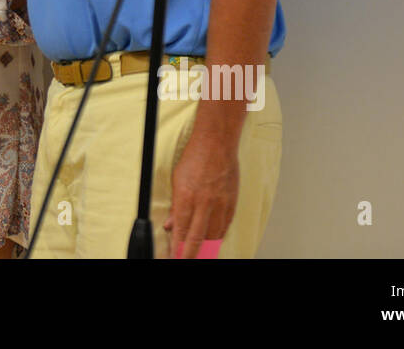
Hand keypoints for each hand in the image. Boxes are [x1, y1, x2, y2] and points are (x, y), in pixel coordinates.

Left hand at [164, 133, 238, 257]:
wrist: (217, 144)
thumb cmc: (195, 158)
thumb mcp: (177, 180)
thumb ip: (175, 206)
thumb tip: (171, 226)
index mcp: (187, 198)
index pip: (181, 232)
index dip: (178, 249)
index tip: (174, 256)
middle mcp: (204, 204)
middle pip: (197, 239)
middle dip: (190, 255)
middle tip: (185, 260)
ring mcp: (220, 204)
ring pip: (213, 236)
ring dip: (205, 248)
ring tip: (199, 254)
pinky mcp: (232, 202)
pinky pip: (225, 226)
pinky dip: (218, 237)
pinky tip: (213, 242)